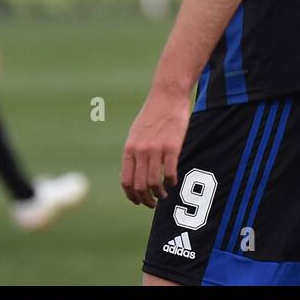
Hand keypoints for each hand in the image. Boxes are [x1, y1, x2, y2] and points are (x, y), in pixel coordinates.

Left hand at [121, 91, 190, 206]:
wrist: (167, 96)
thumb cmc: (153, 114)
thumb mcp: (136, 133)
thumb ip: (134, 152)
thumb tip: (134, 172)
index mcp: (129, 149)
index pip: (126, 181)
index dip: (131, 196)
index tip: (138, 201)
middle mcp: (140, 151)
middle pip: (140, 186)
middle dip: (146, 200)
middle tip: (152, 203)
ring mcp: (156, 149)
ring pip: (155, 182)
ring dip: (159, 193)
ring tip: (164, 194)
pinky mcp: (172, 146)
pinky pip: (170, 172)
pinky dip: (171, 182)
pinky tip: (173, 182)